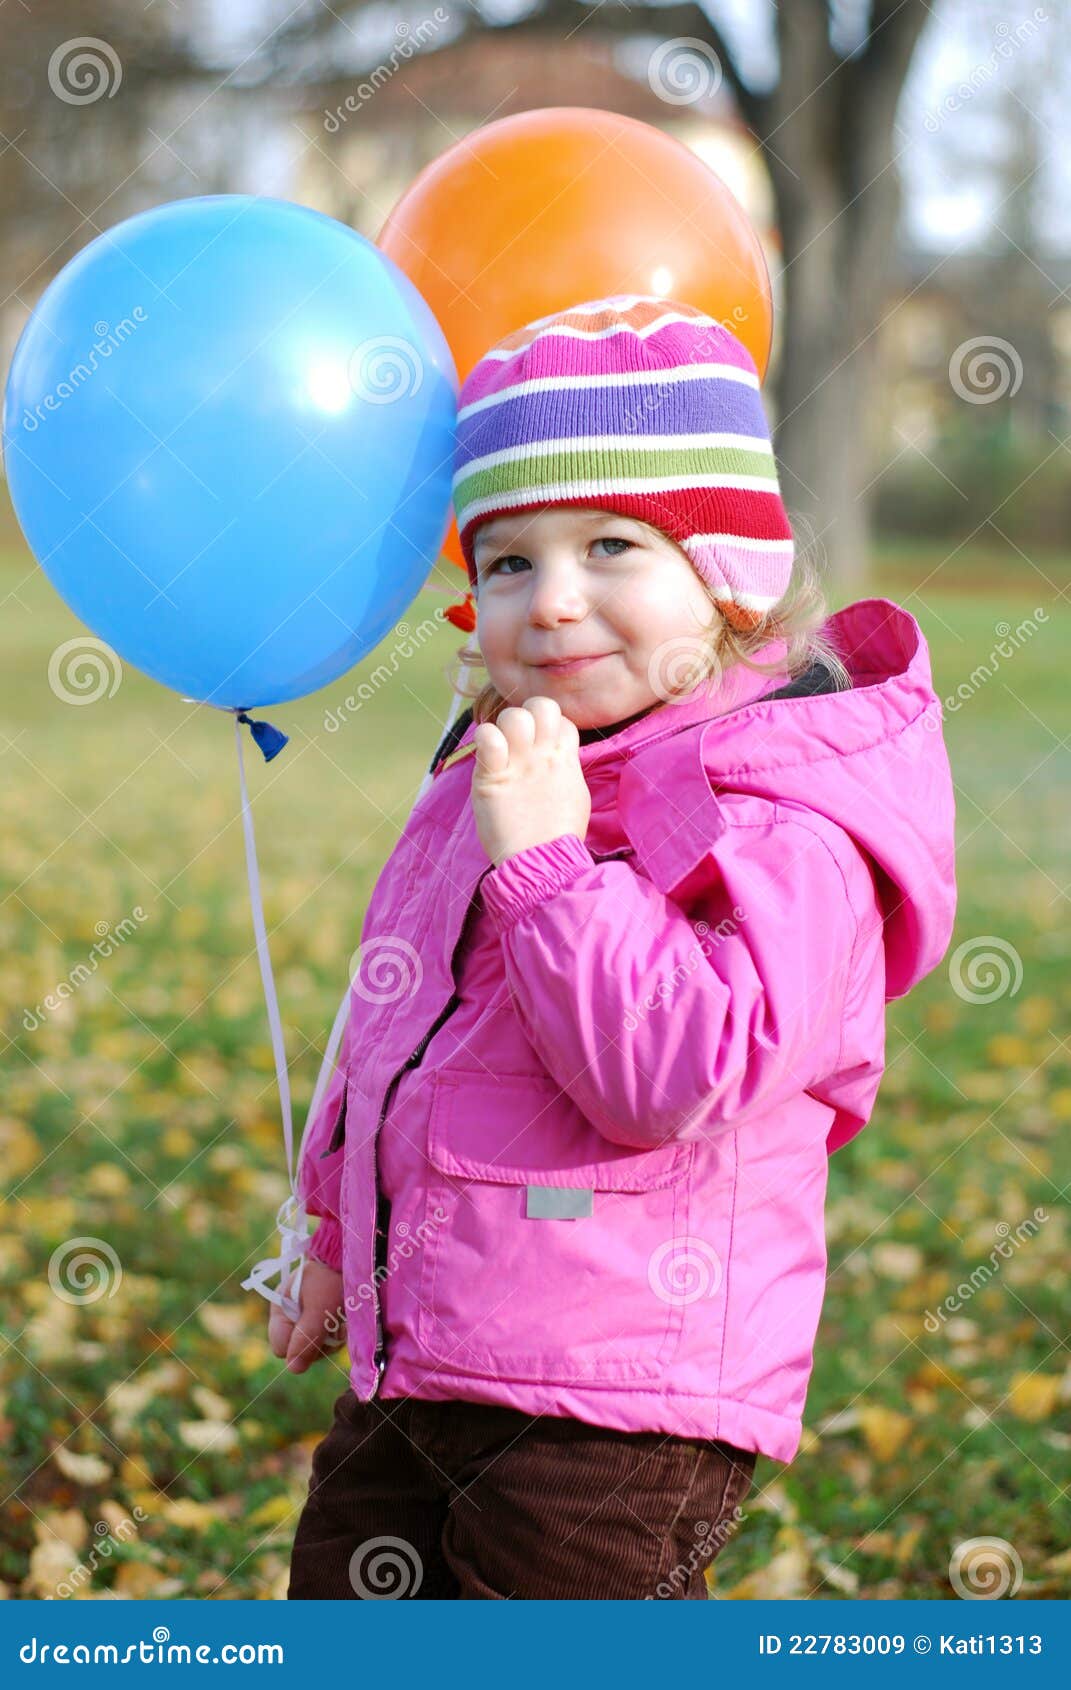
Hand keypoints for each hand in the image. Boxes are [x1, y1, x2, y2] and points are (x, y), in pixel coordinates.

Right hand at [268, 1259, 345, 1373]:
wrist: (351, 1259)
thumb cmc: (333, 1280)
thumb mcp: (319, 1310)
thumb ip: (306, 1339)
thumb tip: (293, 1369)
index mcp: (279, 1310)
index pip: (281, 1348)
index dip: (299, 1346)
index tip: (318, 1331)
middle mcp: (289, 1317)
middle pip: (298, 1352)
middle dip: (318, 1343)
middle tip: (333, 1324)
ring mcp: (304, 1320)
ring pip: (314, 1349)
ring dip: (330, 1339)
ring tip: (341, 1319)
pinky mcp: (320, 1321)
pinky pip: (326, 1341)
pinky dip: (337, 1334)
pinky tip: (344, 1321)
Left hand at [471, 696, 590, 868]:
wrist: (543, 862)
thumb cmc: (558, 837)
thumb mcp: (574, 795)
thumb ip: (566, 769)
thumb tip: (560, 756)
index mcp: (565, 759)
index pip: (561, 719)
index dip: (549, 726)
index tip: (539, 747)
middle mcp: (544, 754)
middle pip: (540, 705)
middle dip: (527, 715)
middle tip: (517, 742)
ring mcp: (519, 763)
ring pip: (513, 714)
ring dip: (504, 726)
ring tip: (501, 752)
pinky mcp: (493, 776)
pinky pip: (487, 736)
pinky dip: (484, 740)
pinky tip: (488, 760)